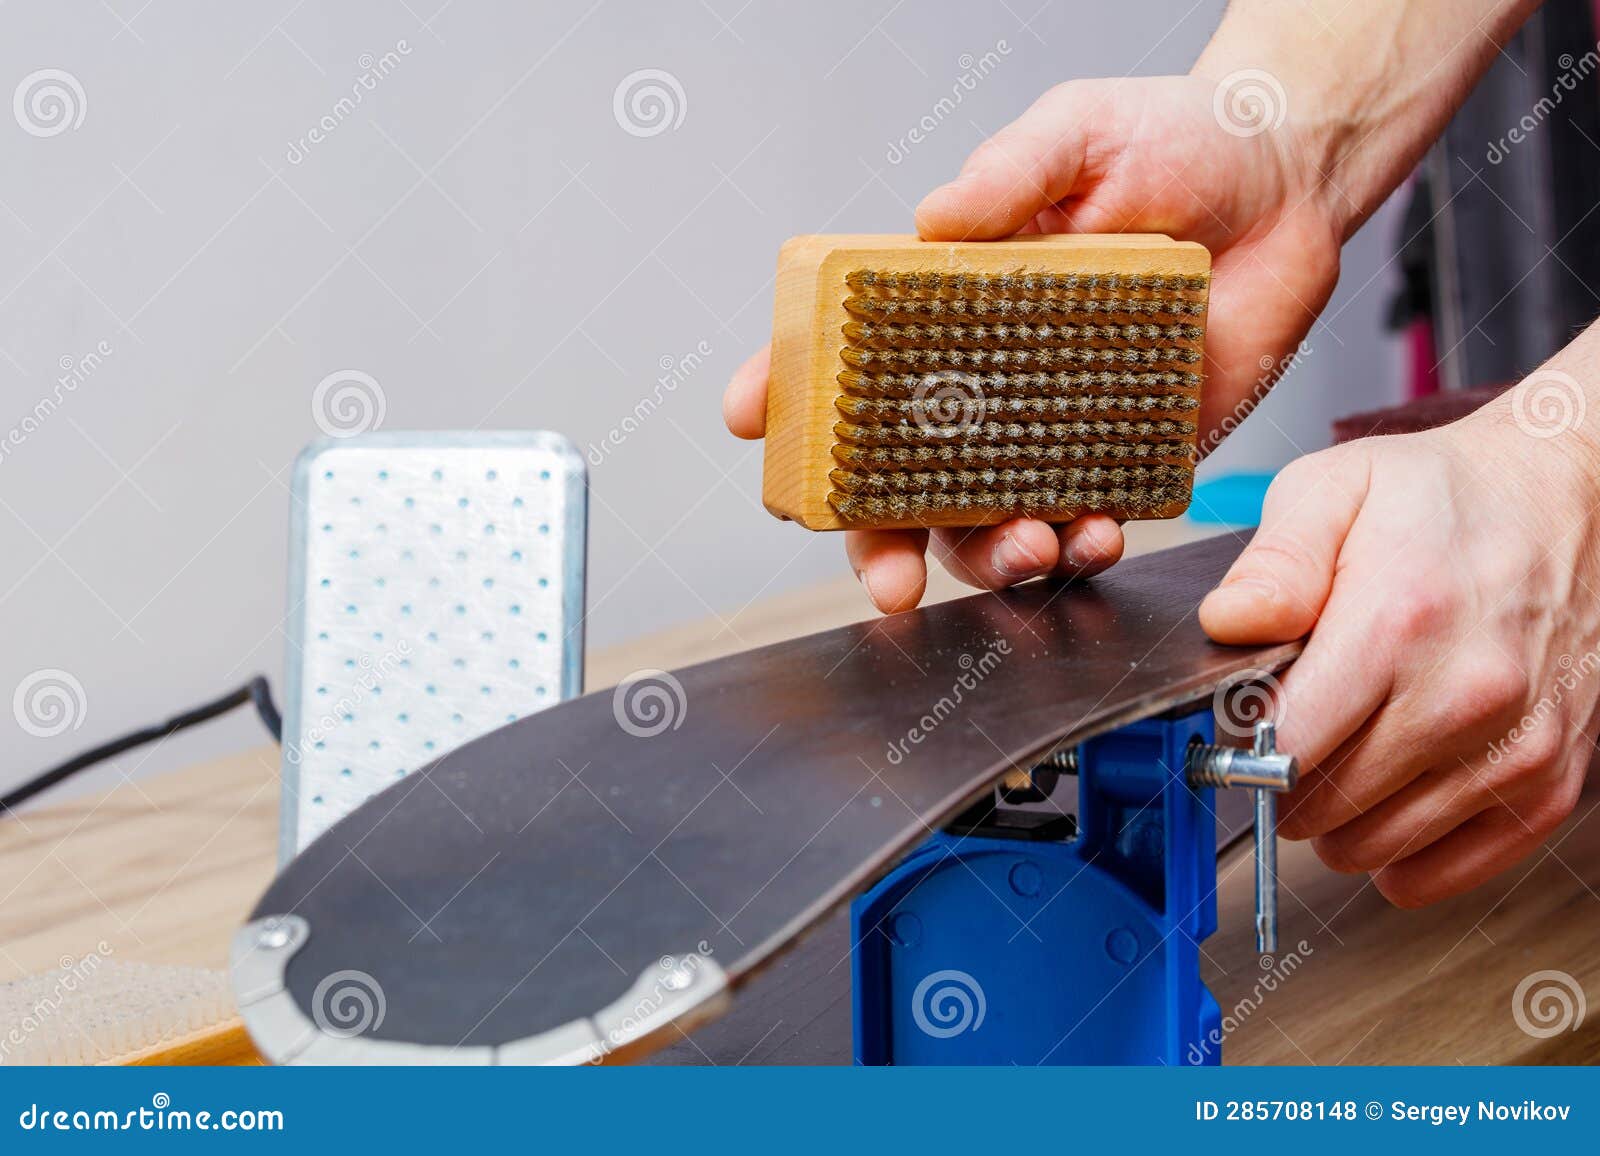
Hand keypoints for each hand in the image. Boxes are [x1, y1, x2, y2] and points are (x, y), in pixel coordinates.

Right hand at [725, 74, 1341, 611]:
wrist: (1290, 183)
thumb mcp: (1079, 130)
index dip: (787, 395)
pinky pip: (1083, 518)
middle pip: (895, 481)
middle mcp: (983, 380)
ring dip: (985, 557)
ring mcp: (1048, 427)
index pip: (842, 361)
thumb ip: (1011, 170)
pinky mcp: (1125, 454)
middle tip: (887, 575)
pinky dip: (1079, 542)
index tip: (756, 420)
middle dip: (875, 540)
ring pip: (983, 523)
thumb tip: (934, 217)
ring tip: (1025, 548)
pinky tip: (1092, 535)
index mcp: (942, 307)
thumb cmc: (1174, 142)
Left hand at [1200, 393, 1599, 905]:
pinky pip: (1447, 871)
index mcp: (1400, 621)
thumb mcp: (1336, 488)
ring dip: (1335, 822)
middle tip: (1286, 738)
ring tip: (1337, 760)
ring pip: (1374, 846)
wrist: (1569, 500)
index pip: (1286, 741)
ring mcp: (1515, 747)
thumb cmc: (1445, 497)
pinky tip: (1386, 803)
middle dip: (1281, 781)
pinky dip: (1402, 855)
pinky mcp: (1551, 782)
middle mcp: (1467, 695)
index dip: (1244, 743)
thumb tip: (1226, 624)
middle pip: (1322, 803)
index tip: (1241, 725)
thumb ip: (1273, 564)